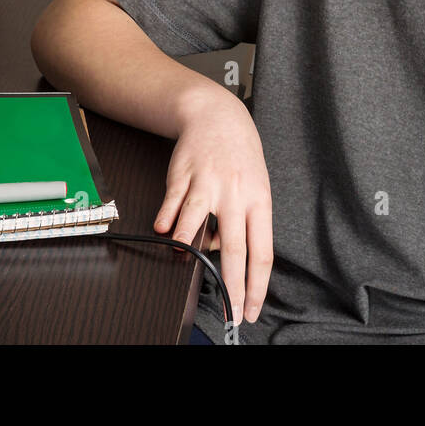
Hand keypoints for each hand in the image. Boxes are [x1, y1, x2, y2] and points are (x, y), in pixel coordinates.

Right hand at [154, 88, 272, 326]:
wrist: (217, 115)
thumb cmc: (239, 156)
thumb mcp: (255, 186)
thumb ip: (243, 220)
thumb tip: (219, 251)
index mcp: (259, 200)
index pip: (262, 251)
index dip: (257, 285)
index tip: (250, 309)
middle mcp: (236, 194)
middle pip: (235, 246)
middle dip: (231, 285)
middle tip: (229, 310)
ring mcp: (208, 184)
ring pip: (197, 221)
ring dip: (186, 244)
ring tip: (180, 255)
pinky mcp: (183, 176)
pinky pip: (173, 203)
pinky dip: (166, 219)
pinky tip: (163, 229)